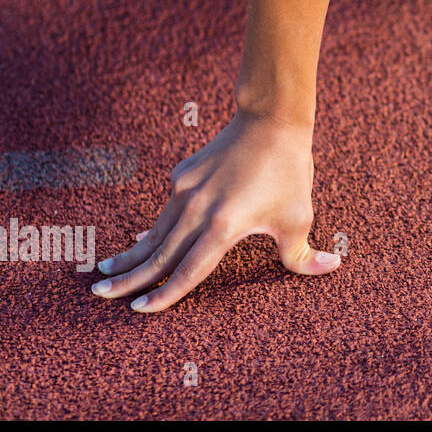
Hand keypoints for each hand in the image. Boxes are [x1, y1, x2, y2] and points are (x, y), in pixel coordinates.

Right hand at [92, 111, 340, 310]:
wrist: (271, 121)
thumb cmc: (289, 173)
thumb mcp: (300, 216)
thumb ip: (304, 253)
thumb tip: (332, 266)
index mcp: (223, 226)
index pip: (187, 270)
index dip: (165, 295)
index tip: (141, 310)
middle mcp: (196, 210)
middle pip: (157, 254)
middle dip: (128, 279)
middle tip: (99, 295)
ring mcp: (184, 190)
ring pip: (155, 232)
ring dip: (132, 254)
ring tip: (106, 273)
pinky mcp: (182, 175)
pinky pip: (166, 211)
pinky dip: (154, 229)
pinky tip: (144, 240)